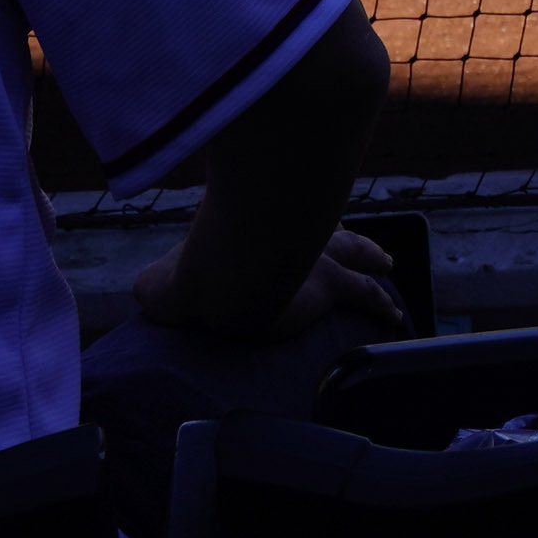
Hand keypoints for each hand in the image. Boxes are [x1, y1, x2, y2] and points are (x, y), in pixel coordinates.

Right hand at [133, 226, 405, 342]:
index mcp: (250, 227)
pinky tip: (393, 317)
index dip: (290, 221)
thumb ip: (157, 285)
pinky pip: (364, 294)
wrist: (214, 278)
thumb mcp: (160, 282)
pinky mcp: (328, 284)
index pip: (276, 219)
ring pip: (353, 251)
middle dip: (342, 232)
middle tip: (361, 238)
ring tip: (387, 263)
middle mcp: (287, 231)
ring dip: (371, 256)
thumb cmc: (183, 277)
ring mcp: (312, 254)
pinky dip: (380, 305)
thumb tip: (144, 293)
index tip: (298, 219)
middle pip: (321, 225)